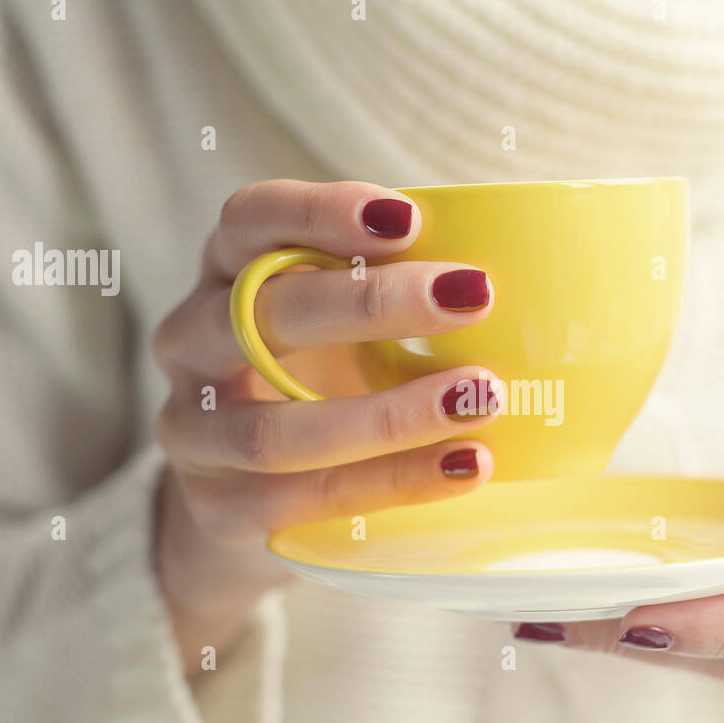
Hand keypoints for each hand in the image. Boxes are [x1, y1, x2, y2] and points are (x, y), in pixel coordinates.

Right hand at [152, 180, 500, 670]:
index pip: (248, 221)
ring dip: (387, 414)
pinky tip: (464, 466)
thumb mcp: (347, 328)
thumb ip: (398, 295)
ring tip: (480, 398)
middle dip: (371, 304)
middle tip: (473, 297)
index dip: (319, 213)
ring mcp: (195, 434)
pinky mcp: (219, 509)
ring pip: (274, 429)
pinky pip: (300, 500)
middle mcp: (191, 344)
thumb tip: (532, 281)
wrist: (254, 501)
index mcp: (225, 276)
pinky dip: (390, 483)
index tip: (408, 220)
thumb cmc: (321, 385)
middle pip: (260, 314)